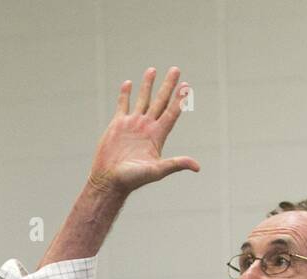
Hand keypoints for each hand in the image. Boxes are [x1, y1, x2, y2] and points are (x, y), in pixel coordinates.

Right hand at [88, 66, 198, 195]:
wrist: (109, 180)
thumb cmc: (133, 179)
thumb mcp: (156, 171)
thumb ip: (176, 164)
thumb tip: (197, 167)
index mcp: (157, 135)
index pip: (171, 112)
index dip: (179, 99)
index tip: (186, 86)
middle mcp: (147, 127)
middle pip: (160, 101)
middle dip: (168, 85)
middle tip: (176, 69)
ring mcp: (132, 125)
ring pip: (142, 99)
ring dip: (147, 85)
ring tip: (152, 69)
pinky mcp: (118, 125)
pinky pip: (123, 105)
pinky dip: (125, 94)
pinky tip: (128, 84)